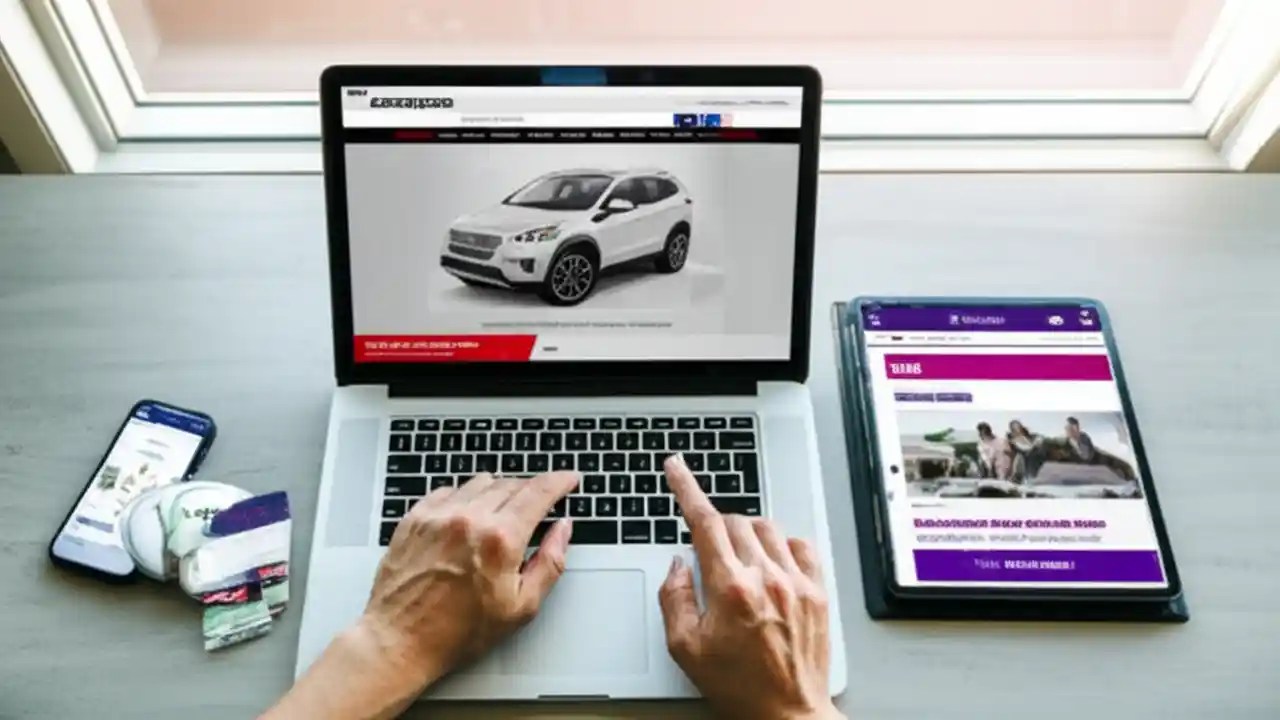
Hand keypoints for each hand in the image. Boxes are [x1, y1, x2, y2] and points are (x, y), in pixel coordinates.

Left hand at [362, 471, 577, 684]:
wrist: (400, 640)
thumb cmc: (457, 632)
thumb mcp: (521, 607)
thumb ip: (550, 563)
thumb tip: (563, 529)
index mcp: (499, 539)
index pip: (538, 492)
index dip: (559, 481)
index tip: (568, 478)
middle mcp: (469, 519)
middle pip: (511, 484)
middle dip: (531, 491)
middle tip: (536, 507)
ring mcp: (438, 515)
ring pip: (480, 482)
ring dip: (498, 492)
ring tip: (500, 516)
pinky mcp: (415, 518)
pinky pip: (448, 491)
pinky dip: (465, 498)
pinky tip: (467, 517)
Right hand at [659, 455, 840, 719]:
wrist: (788, 714)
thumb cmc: (738, 688)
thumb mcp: (686, 649)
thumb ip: (674, 598)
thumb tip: (678, 564)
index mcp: (731, 589)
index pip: (704, 521)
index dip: (686, 488)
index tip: (676, 468)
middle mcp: (767, 578)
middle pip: (735, 521)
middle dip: (715, 526)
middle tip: (707, 549)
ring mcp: (796, 582)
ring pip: (768, 527)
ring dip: (746, 532)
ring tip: (738, 559)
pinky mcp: (818, 592)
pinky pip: (801, 545)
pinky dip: (782, 544)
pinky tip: (772, 562)